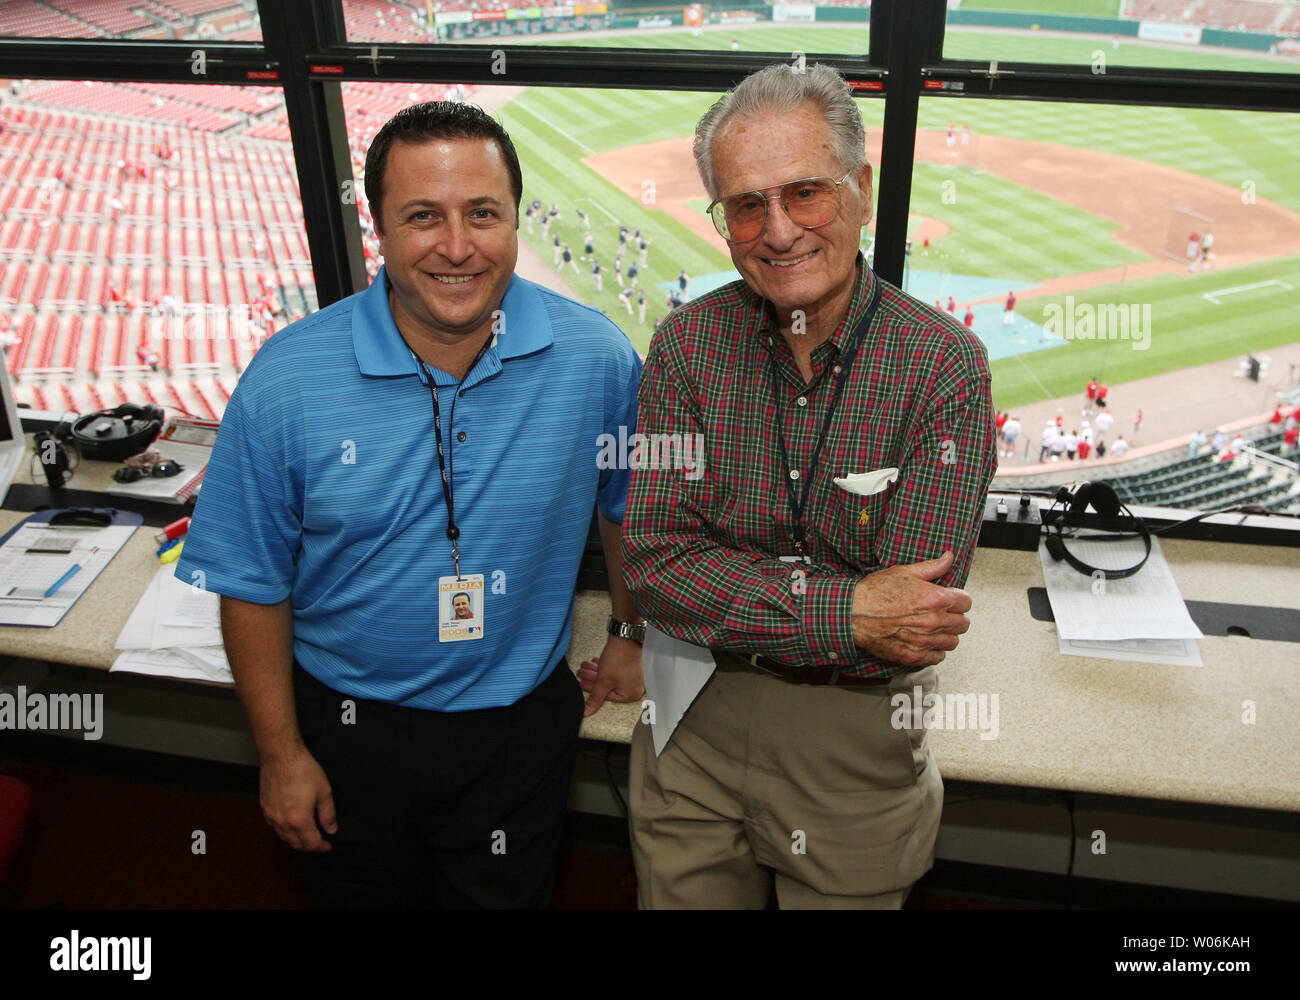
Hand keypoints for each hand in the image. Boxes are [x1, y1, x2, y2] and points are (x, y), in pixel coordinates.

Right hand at [259, 745, 337, 851]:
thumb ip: (328, 814)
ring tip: (306, 834)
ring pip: (283, 836)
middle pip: (295, 843)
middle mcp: (282, 822)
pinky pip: (273, 826)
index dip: (321, 847)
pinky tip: (290, 823)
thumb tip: (331, 830)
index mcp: (299, 820)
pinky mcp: (264, 807)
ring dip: (295, 839)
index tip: (328, 846)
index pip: (311, 843)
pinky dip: (283, 830)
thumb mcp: (324, 791)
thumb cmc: (303, 770)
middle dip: (308, 845)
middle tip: (319, 840)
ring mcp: (271, 815)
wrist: (281, 756)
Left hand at [577, 636, 645, 716]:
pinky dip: (604, 668)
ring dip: (596, 672)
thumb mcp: (603, 681)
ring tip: (586, 666)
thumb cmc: (619, 659)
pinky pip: (615, 670)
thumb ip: (595, 697)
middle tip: (582, 674)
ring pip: (610, 677)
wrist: (625, 638)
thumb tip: (588, 710)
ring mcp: (633, 676)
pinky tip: (595, 663)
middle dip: (593, 679)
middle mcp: (635, 686)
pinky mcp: (630, 666)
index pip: (607, 696)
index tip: (582, 684)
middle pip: (608, 686)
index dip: (592, 690)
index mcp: (631, 694)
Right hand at [850, 550, 971, 667]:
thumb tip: (949, 557)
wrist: (852, 613)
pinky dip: (935, 650)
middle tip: (942, 613)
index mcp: (935, 598)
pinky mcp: (913, 655)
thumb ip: (932, 567)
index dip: (959, 599)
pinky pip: (938, 657)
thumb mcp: (904, 572)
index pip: (966, 602)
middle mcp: (933, 621)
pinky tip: (925, 641)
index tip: (951, 599)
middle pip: (963, 624)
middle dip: (955, 617)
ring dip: (947, 635)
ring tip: (934, 628)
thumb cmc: (875, 592)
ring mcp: (924, 640)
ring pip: (953, 642)